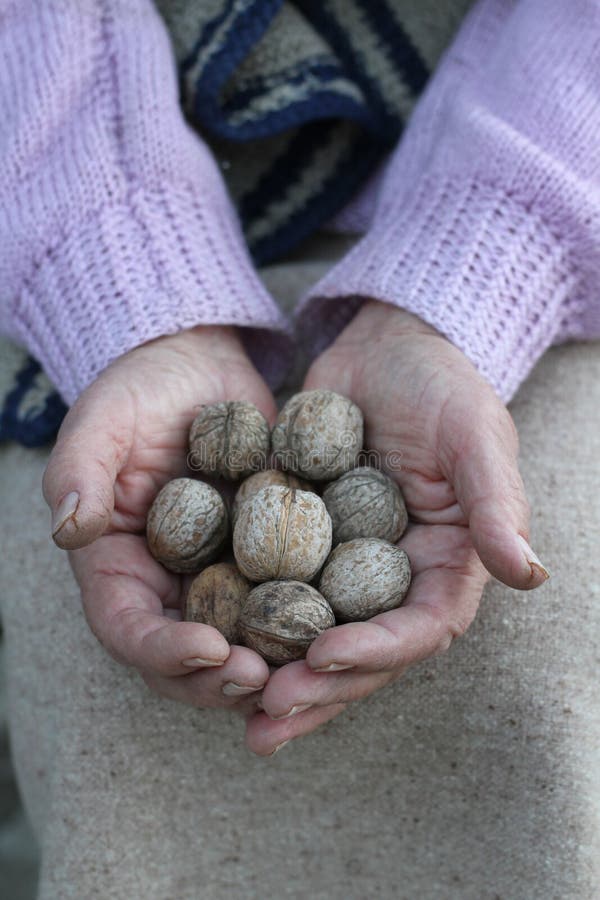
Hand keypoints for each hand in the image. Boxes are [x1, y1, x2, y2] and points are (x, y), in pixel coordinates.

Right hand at [43, 326, 272, 714]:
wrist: (199, 365)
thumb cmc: (140, 389)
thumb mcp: (101, 421)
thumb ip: (78, 472)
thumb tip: (68, 530)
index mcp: (116, 564)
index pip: (127, 627)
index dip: (162, 650)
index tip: (210, 650)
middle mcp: (165, 584)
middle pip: (184, 659)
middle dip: (220, 680)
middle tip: (265, 680)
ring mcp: (217, 576)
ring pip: (238, 643)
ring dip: (268, 667)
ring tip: (307, 668)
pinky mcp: (264, 559)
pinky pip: (284, 601)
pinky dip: (306, 622)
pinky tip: (342, 628)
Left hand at [246, 302, 548, 754]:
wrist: (386, 346)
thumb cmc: (443, 386)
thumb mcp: (475, 437)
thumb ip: (495, 505)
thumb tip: (529, 574)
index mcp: (445, 565)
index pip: (420, 628)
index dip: (377, 652)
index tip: (324, 657)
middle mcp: (394, 578)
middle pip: (359, 649)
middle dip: (317, 688)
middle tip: (266, 718)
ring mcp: (343, 565)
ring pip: (311, 633)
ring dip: (276, 674)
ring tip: (233, 707)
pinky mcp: (299, 542)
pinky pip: (271, 587)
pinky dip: (243, 617)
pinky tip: (205, 642)